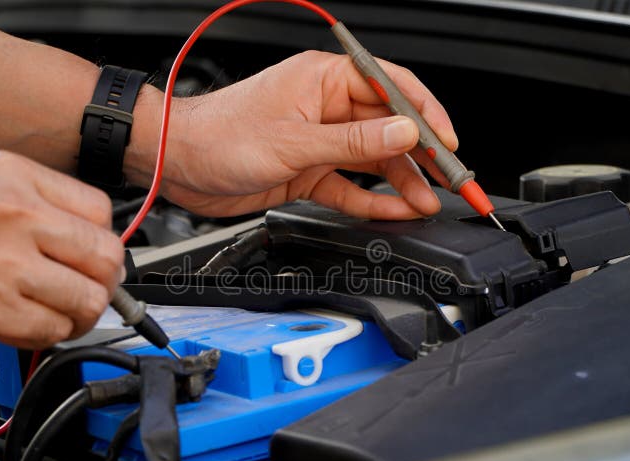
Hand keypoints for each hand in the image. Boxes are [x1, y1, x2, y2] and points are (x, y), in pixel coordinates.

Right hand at [0, 151, 123, 347]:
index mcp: (14, 177)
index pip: (99, 210)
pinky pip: (54, 329)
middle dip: (104, 281)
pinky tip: (29, 324)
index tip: (92, 255)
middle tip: (90, 289)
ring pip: (89, 298)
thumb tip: (90, 232)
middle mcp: (15, 215)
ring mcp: (5, 263)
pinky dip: (49, 334)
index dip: (101, 238)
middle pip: (106, 255)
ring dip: (82, 314)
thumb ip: (35, 201)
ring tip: (62, 312)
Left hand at [127, 51, 457, 219]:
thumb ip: (353, 141)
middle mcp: (326, 108)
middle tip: (451, 178)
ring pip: (373, 161)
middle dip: (422, 154)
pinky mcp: (308, 171)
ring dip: (401, 182)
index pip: (391, 89)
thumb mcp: (294, 140)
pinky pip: (350, 187)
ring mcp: (319, 141)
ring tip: (427, 203)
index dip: (426, 114)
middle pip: (389, 128)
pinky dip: (372, 201)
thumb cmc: (220, 134)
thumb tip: (404, 133)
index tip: (449, 142)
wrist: (179, 163)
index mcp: (324, 80)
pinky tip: (396, 211)